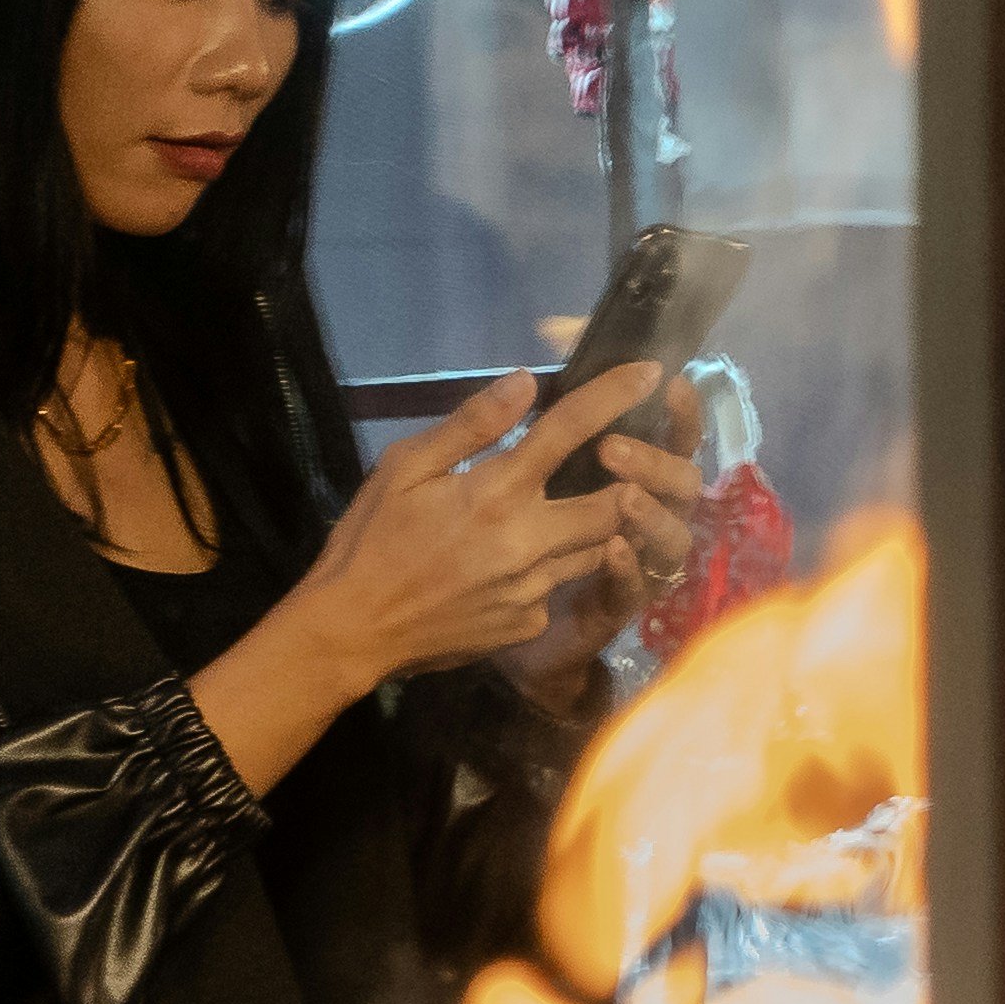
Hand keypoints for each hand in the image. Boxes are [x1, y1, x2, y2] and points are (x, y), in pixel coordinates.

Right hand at [288, 367, 684, 694]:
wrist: (353, 631)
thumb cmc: (371, 540)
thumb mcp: (403, 468)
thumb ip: (470, 426)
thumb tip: (525, 382)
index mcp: (498, 491)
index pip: (571, 430)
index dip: (616, 395)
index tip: (651, 371)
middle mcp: (530, 540)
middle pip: (616, 504)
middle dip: (630, 483)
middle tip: (625, 465)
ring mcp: (537, 588)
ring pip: (599, 549)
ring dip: (598, 527)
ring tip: (574, 510)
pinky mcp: (532, 623)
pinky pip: (561, 586)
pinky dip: (555, 569)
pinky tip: (520, 565)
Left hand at [492, 396, 708, 709]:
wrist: (465, 621)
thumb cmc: (472, 538)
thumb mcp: (474, 474)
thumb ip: (494, 429)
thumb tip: (524, 379)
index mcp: (613, 476)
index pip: (662, 439)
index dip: (674, 412)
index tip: (665, 380)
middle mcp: (636, 515)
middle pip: (679, 483)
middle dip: (658, 462)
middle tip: (612, 449)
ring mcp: (632, 562)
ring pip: (672, 535)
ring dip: (653, 513)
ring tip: (624, 496)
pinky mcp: (615, 604)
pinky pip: (637, 586)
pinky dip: (630, 566)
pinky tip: (614, 549)